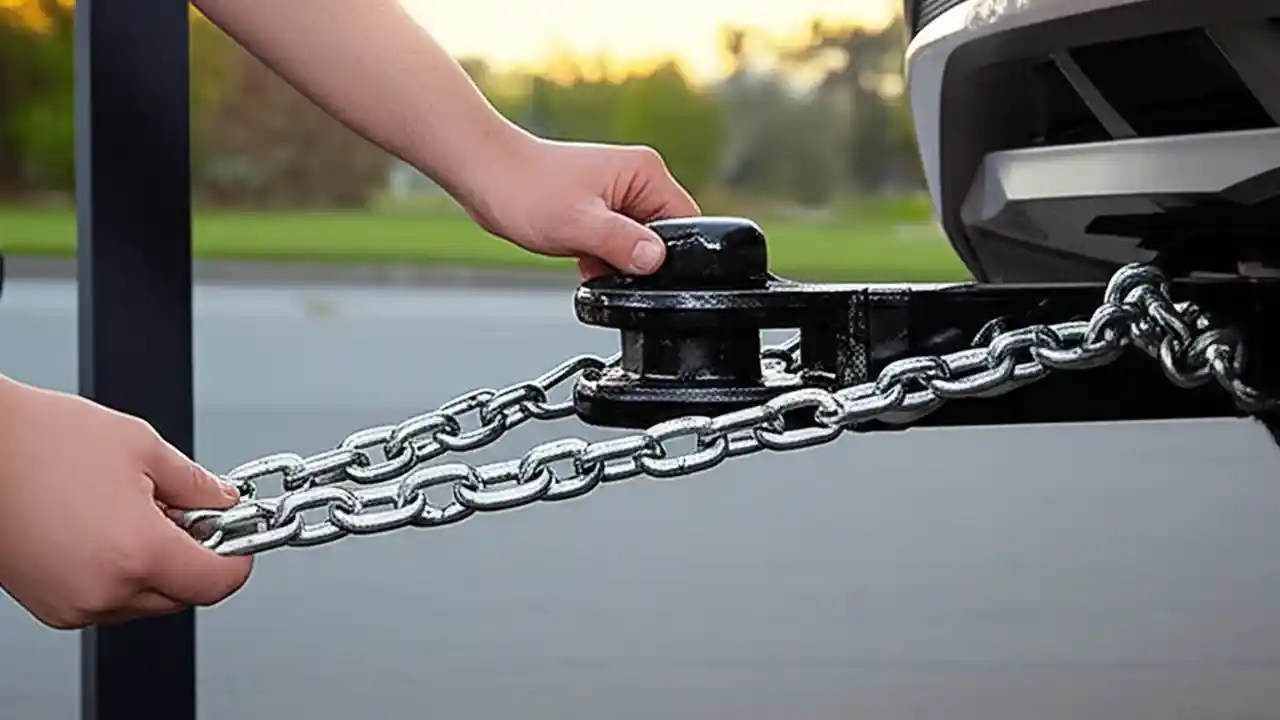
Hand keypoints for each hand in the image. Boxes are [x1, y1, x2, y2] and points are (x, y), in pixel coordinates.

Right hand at [0, 377, 251, 628]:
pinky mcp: (48, 604)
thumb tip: (223, 500)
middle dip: (196, 557)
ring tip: (138, 510)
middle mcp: (104, 591)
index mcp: (136, 555)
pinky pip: (108, 599)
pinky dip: (122, 572)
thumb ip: (196, 483)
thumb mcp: (142, 447)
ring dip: (158, 565)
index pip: (216, 583)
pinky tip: (109, 527)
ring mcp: (71, 604)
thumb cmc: (41, 440)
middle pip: (183, 596)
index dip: (238, 559)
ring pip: (146, 600)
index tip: (241, 537)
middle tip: (188, 511)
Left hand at [463, 137, 700, 279]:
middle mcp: (637, 180)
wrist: (484, 174)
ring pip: (637, 244)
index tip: (648, 272)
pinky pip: (616, 243)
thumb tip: (656, 261)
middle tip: (607, 263)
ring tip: (586, 255)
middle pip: (663, 236)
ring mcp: (618, 194)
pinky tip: (579, 259)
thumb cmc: (525, 188)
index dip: (674, 254)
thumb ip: (622, 244)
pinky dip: (602, 258)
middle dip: (640, 260)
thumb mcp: (580, 225)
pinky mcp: (599, 209)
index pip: (687, 221)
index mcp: (646, 172)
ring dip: (616, 261)